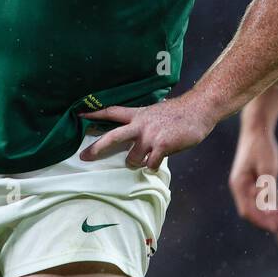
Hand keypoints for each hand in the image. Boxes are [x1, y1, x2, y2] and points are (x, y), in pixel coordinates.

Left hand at [79, 94, 216, 168]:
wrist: (198, 110)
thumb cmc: (178, 114)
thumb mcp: (154, 113)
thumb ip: (142, 123)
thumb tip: (132, 135)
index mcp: (137, 115)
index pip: (111, 112)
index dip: (95, 114)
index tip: (79, 116)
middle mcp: (140, 125)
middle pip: (112, 137)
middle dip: (96, 148)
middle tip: (83, 157)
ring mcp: (150, 136)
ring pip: (132, 159)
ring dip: (136, 163)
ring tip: (145, 159)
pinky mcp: (161, 146)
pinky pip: (150, 165)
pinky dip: (153, 166)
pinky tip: (159, 161)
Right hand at [229, 125, 277, 233]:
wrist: (258, 129)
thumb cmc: (262, 147)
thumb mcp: (267, 169)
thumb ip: (267, 189)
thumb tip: (268, 210)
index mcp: (238, 184)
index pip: (247, 210)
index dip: (262, 221)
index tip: (276, 227)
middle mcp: (239, 186)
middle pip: (250, 210)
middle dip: (264, 221)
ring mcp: (245, 183)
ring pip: (255, 205)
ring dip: (266, 214)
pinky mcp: (252, 179)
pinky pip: (259, 197)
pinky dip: (267, 204)